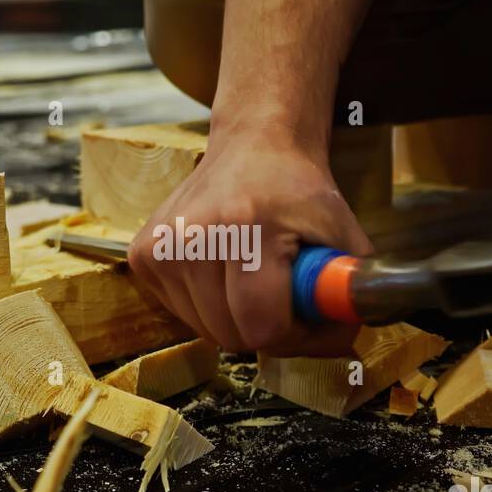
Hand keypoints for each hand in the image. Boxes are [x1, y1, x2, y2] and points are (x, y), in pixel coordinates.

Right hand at [128, 122, 372, 356]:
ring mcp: (160, 246)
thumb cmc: (299, 190)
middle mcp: (192, 235)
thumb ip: (347, 293)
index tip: (308, 315)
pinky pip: (184, 314)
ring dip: (238, 319)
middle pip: (232, 335)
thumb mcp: (342, 233)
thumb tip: (342, 346)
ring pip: (207, 330)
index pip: (262, 325)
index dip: (294, 334)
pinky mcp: (144, 254)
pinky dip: (211, 306)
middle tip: (287, 301)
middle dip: (268, 329)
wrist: (253, 145)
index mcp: (244, 225)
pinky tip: (225, 271)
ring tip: (256, 280)